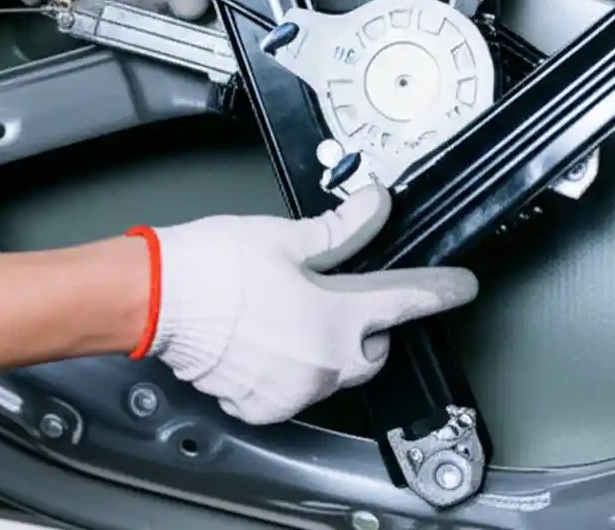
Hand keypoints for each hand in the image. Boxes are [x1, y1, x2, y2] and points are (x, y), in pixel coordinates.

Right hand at [130, 186, 478, 424]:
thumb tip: (372, 208)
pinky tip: (263, 342)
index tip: (459, 286)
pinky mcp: (262, 406)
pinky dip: (288, 371)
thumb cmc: (210, 268)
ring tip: (283, 315)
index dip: (439, 290)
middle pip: (370, 348)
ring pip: (332, 373)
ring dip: (324, 349)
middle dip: (364, 326)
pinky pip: (294, 391)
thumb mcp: (284, 238)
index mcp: (336, 317)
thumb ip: (340, 230)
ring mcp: (292, 390)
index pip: (405, 301)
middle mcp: (322, 363)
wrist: (155, 299)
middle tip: (332, 295)